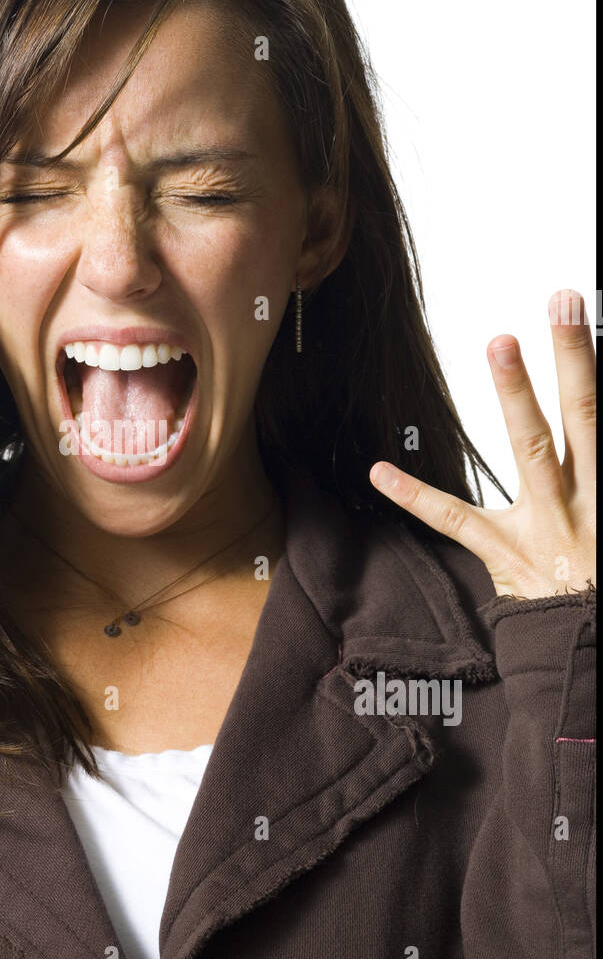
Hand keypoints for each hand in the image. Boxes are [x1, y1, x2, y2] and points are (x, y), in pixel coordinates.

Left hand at [369, 289, 595, 600]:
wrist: (595, 658)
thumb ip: (595, 469)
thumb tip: (591, 433)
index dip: (598, 367)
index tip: (589, 313)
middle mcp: (590, 502)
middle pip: (588, 417)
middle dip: (577, 358)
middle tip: (564, 301)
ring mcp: (547, 527)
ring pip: (535, 450)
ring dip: (517, 393)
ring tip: (502, 339)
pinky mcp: (506, 556)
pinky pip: (456, 521)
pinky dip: (415, 496)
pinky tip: (378, 472)